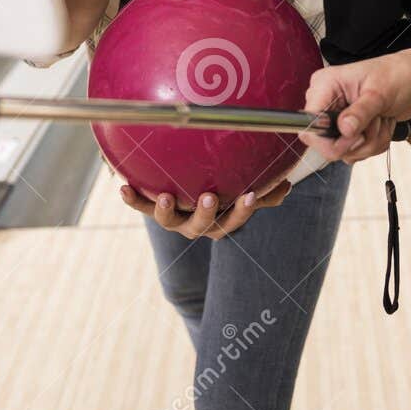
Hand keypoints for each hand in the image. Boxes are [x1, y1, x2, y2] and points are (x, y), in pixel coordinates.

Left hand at [119, 177, 293, 239]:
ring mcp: (174, 219)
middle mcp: (196, 226)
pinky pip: (141, 206)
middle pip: (203, 226)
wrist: (186, 195)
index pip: (235, 218)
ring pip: (170, 221)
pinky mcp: (152, 209)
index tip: (250, 193)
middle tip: (210, 197)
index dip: (243, 210)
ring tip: (165, 196)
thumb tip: (288, 183)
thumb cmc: (224, 193)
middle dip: (206, 214)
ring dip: (166, 210)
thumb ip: (264, 192)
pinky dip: (132, 199)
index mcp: (221, 221)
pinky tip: (123, 186)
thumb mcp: (243, 194)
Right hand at [298, 52, 410, 163]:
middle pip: (326, 143)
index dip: (327, 139)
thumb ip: (361, 111)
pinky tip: (382, 125)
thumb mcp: (379, 93)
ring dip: (370, 142)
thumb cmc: (396, 76)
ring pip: (344, 151)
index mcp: (325, 85)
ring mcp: (336, 119)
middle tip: (376, 123)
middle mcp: (326, 103)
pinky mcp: (347, 131)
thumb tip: (344, 129)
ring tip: (383, 120)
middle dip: (357, 141)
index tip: (353, 137)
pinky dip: (374, 144)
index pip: (309, 123)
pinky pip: (356, 152)